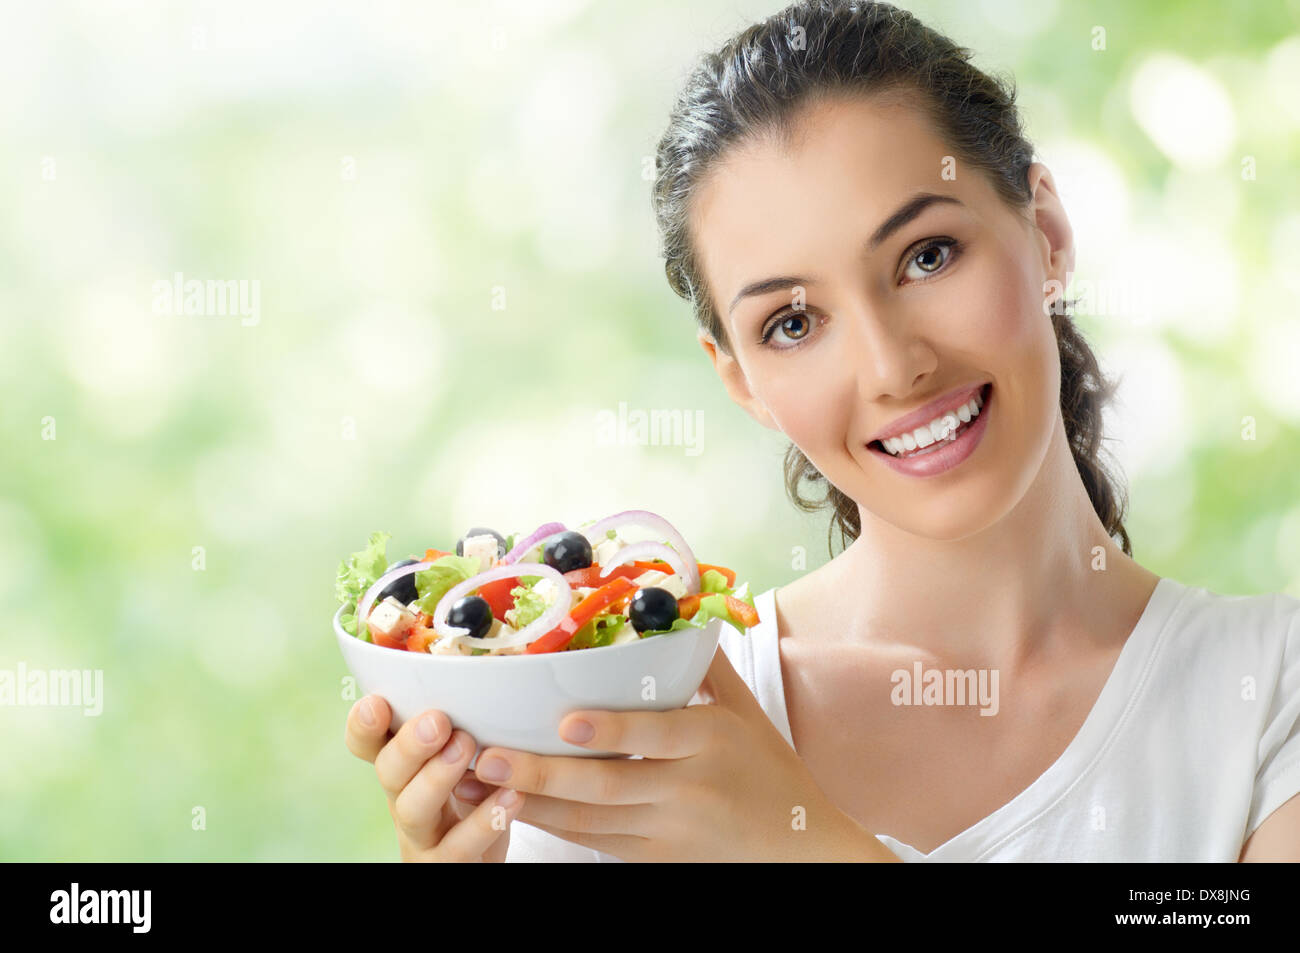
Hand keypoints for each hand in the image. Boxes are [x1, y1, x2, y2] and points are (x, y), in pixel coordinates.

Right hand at [344, 695, 525, 861]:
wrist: (480, 858)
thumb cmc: (475, 794)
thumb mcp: (462, 753)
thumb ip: (465, 718)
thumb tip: (493, 663)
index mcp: (403, 765)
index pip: (367, 742)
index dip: (363, 725)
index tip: (376, 701)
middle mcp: (404, 797)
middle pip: (388, 772)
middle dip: (409, 745)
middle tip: (438, 720)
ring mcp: (422, 835)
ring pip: (413, 809)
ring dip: (437, 777)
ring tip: (468, 747)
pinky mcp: (447, 864)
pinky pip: (459, 847)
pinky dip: (484, 821)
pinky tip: (510, 797)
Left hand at [455, 649, 897, 861]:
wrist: (800, 849)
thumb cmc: (770, 769)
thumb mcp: (746, 711)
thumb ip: (704, 665)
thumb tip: (670, 609)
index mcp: (711, 741)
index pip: (655, 735)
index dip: (610, 732)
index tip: (564, 720)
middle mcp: (686, 789)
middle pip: (605, 787)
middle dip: (540, 775)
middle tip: (485, 758)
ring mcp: (667, 831)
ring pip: (587, 822)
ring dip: (529, 805)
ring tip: (475, 787)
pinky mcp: (655, 859)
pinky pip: (593, 844)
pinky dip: (552, 828)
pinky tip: (512, 811)